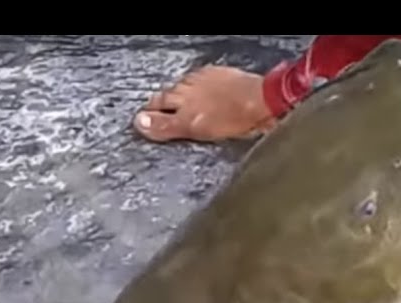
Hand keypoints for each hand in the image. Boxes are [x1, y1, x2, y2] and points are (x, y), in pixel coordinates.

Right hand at [134, 66, 276, 142]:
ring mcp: (206, 79)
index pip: (157, 105)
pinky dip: (197, 86)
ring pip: (184, 86)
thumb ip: (165, 125)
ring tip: (176, 102)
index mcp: (181, 100)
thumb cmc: (233, 118)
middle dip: (160, 102)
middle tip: (156, 111)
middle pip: (168, 94)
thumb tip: (139, 122)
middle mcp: (190, 86)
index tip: (144, 120)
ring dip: (178, 94)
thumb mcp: (194, 128)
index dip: (149, 113)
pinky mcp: (221, 75)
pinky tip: (200, 92)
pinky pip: (202, 79)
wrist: (262, 100)